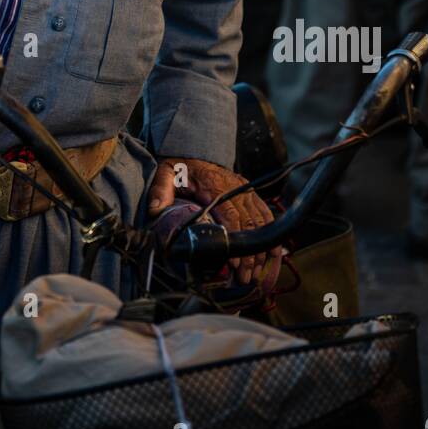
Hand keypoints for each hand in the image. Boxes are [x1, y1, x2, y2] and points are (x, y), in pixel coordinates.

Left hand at [148, 156, 281, 285]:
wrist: (193, 149)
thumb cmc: (180, 166)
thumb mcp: (166, 174)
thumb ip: (160, 191)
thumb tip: (155, 210)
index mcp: (215, 186)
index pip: (231, 217)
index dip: (235, 242)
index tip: (234, 264)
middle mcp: (235, 187)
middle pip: (249, 225)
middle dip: (249, 254)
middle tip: (245, 278)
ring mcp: (245, 189)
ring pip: (261, 222)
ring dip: (261, 249)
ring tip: (256, 273)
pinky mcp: (250, 191)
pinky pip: (265, 213)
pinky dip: (270, 233)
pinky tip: (272, 253)